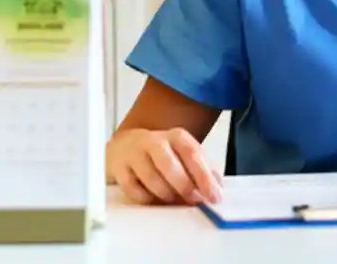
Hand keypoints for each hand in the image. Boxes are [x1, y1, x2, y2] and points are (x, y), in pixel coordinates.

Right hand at [107, 127, 223, 204]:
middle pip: (169, 164)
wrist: (124, 146)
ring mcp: (134, 153)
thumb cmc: (162, 155)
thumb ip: (203, 170)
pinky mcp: (118, 168)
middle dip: (183, 186)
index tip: (214, 196)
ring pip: (150, 178)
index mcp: (176, 136)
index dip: (204, 177)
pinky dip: (146, 198)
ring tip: (172, 200)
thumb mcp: (185, 156)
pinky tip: (152, 199)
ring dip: (165, 194)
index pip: (193, 154)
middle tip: (192, 200)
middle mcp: (154, 141)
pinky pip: (133, 189)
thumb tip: (218, 189)